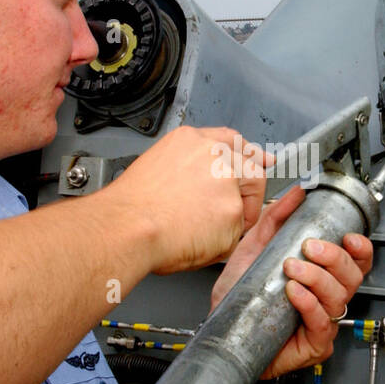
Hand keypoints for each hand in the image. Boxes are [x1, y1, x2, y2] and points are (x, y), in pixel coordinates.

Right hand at [108, 126, 269, 274]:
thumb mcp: (158, 166)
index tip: (257, 160)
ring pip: (246, 202)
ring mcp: (227, 181)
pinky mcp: (232, 210)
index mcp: (192, 142)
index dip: (246, 155)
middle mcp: (214, 155)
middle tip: (235, 209)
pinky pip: (237, 232)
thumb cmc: (131, 208)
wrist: (126, 227)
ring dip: (231, 219)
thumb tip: (201, 181)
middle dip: (249, 191)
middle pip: (252, 167)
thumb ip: (189, 167)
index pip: (232, 140)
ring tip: (200, 230)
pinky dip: (222, 242)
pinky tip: (197, 241)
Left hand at [210, 185, 374, 379]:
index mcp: (321, 276)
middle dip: (334, 258)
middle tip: (309, 248)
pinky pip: (322, 324)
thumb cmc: (239, 294)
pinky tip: (294, 293)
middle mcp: (326, 299)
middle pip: (352, 276)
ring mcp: (323, 323)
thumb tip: (296, 194)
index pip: (356, 262)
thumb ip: (275, 218)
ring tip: (292, 269)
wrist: (220, 326)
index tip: (349, 237)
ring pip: (338, 298)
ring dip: (317, 278)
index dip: (360, 249)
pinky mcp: (313, 345)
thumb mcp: (256, 247)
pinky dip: (309, 305)